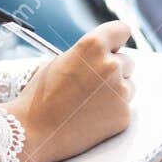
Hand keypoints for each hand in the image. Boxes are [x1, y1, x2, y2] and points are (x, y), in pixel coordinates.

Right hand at [4, 21, 133, 161]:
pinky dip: (111, 112)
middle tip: (92, 83)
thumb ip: (84, 56)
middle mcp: (111, 65)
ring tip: (88, 103)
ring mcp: (120, 91)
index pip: (122, 30)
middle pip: (127, 61)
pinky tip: (90, 117)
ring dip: (115, 91)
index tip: (111, 48)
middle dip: (114, 70)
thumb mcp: (58, 63)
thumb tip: (101, 56)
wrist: (33, 131)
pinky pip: (124, 108)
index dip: (115, 40)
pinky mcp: (123, 115)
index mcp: (93, 46)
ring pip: (128, 85)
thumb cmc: (41, 96)